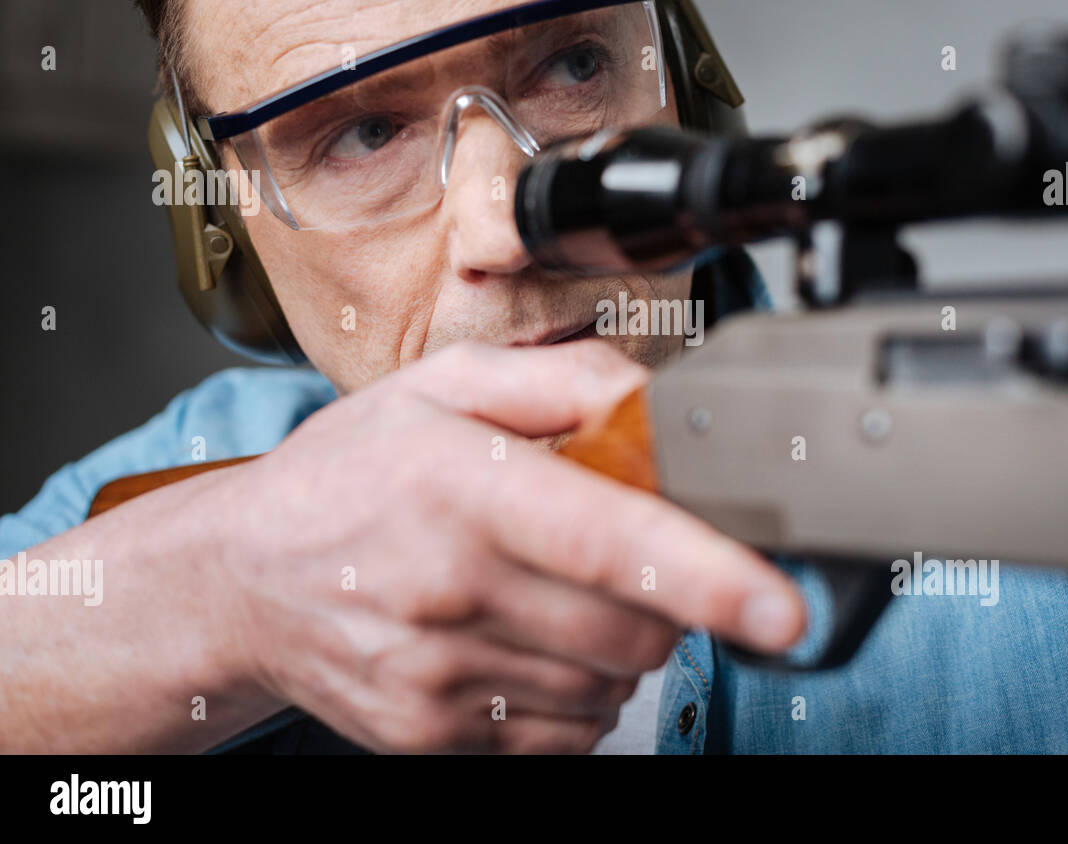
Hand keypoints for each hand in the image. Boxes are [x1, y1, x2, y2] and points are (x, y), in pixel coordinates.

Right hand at [216, 340, 805, 752]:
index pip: (608, 542)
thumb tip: (660, 404)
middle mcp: (449, 589)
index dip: (709, 577)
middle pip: (633, 629)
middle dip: (670, 601)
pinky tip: (530, 639)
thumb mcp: (439, 388)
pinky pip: (564, 734)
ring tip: (553, 590)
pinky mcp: (432, 734)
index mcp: (461, 488)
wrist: (238, 580)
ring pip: (608, 686)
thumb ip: (563, 382)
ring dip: (621, 644)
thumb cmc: (346, 473)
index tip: (780, 610)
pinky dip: (580, 692)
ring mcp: (438, 676)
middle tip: (628, 558)